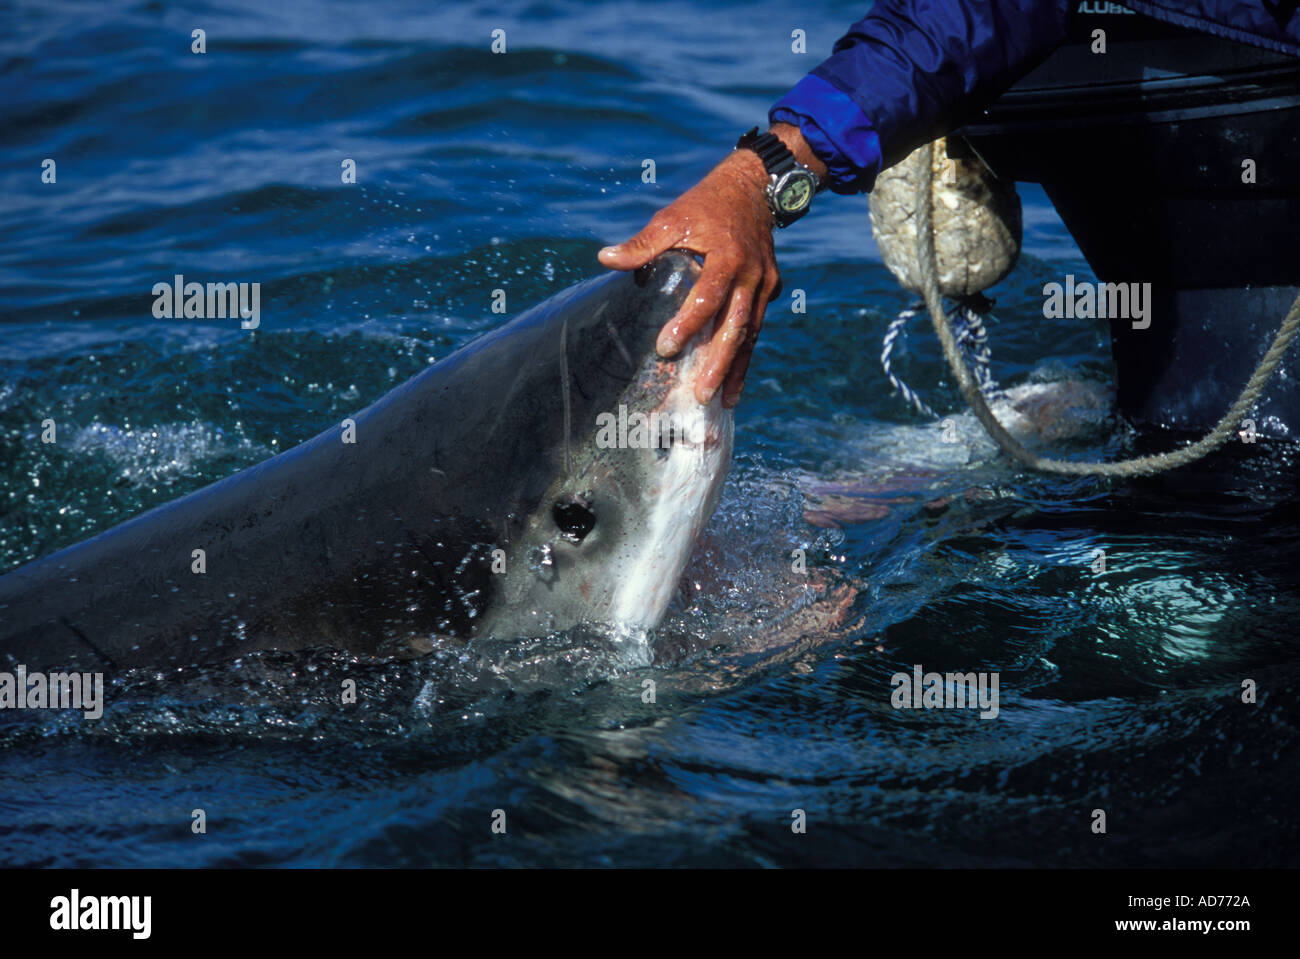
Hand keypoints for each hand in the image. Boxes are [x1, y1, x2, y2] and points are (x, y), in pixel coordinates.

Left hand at [598, 134, 792, 407]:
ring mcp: (764, 285)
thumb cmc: (705, 204)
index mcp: (726, 256)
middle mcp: (750, 275)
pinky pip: (756, 328)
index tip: (666, 348)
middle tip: (700, 394)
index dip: (688, 324)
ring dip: (735, 369)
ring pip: (750, 333)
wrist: (754, 188)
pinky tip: (735, 383)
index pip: (707, 297)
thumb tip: (605, 259)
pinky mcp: (769, 291)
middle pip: (735, 325)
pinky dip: (745, 356)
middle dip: (719, 363)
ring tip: (721, 401)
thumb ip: (642, 244)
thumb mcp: (672, 218)